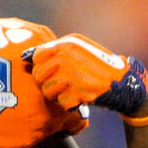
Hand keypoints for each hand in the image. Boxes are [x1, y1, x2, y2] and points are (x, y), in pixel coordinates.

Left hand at [20, 34, 147, 115]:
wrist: (123, 82)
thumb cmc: (97, 67)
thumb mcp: (78, 51)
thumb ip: (54, 52)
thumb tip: (24, 56)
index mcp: (68, 43)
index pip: (37, 56)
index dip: (40, 68)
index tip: (50, 74)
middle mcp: (69, 56)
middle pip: (38, 75)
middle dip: (45, 84)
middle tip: (59, 87)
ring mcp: (74, 73)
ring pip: (47, 90)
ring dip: (56, 96)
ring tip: (69, 92)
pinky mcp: (80, 90)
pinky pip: (61, 102)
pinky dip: (69, 104)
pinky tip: (78, 99)